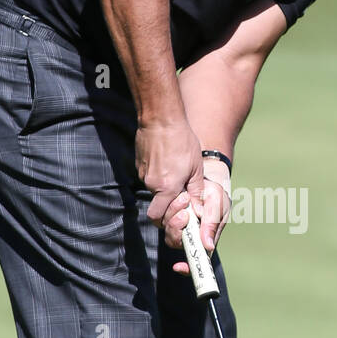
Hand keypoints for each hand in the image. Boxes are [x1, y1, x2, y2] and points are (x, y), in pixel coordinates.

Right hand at [136, 117, 202, 232]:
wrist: (161, 118)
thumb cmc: (182, 141)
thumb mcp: (196, 168)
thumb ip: (196, 191)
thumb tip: (197, 209)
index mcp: (166, 188)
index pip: (158, 217)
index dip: (168, 219)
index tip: (182, 212)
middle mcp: (151, 184)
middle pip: (157, 205)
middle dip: (168, 205)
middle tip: (182, 195)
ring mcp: (142, 173)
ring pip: (154, 190)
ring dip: (165, 188)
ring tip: (178, 171)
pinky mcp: (139, 164)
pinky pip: (149, 177)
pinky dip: (159, 175)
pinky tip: (169, 162)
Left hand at [170, 158, 231, 273]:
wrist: (203, 180)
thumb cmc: (215, 194)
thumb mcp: (217, 204)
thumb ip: (212, 224)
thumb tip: (207, 247)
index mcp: (207, 238)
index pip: (198, 259)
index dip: (188, 268)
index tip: (178, 267)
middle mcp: (192, 236)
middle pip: (179, 244)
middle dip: (177, 230)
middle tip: (185, 213)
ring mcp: (181, 228)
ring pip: (170, 234)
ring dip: (172, 218)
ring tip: (183, 199)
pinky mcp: (170, 218)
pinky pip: (163, 221)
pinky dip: (167, 211)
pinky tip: (176, 198)